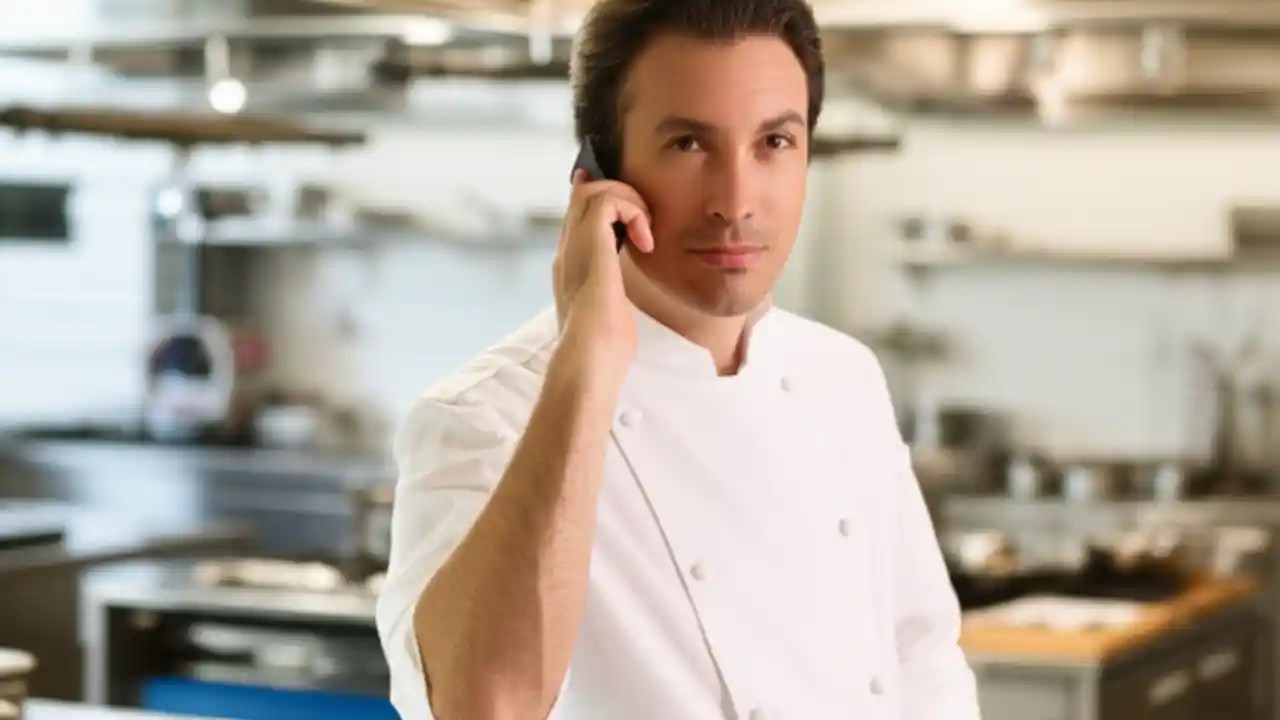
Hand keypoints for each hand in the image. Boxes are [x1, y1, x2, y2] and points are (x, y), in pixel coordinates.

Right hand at [552, 169, 654, 377]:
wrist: (591, 357)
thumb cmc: (603, 350)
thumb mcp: (609, 315)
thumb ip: (610, 296)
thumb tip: (616, 298)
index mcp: (570, 269)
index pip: (576, 220)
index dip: (596, 199)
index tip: (620, 195)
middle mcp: (568, 251)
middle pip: (583, 196)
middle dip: (618, 195)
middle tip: (644, 221)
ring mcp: (575, 244)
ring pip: (595, 191)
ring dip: (628, 202)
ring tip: (646, 233)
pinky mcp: (590, 241)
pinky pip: (608, 200)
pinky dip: (633, 211)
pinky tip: (645, 243)